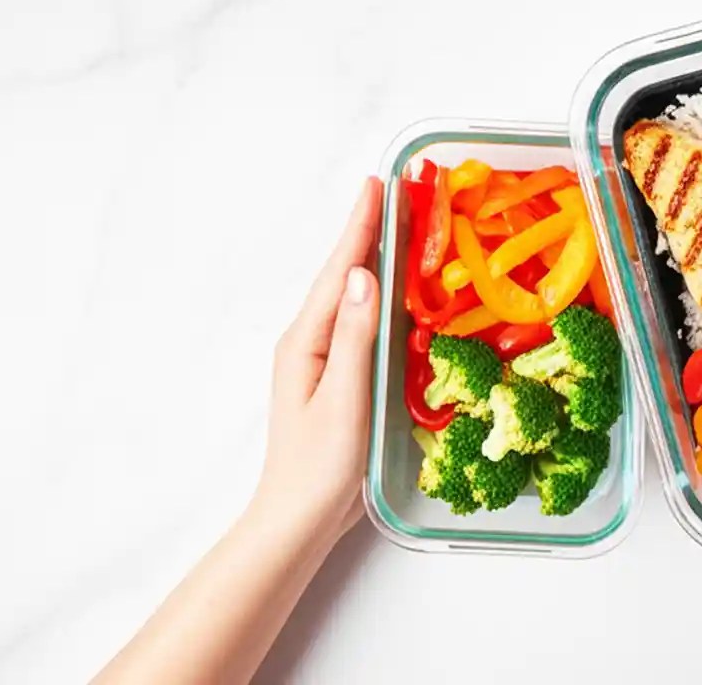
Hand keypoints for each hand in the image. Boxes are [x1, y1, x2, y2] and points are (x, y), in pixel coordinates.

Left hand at [258, 177, 383, 532]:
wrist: (297, 519)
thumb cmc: (319, 467)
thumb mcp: (341, 400)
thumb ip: (354, 338)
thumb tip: (365, 275)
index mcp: (307, 340)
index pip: (341, 271)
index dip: (361, 226)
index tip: (378, 183)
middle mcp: (311, 342)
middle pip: (345, 274)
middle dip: (370, 231)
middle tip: (397, 191)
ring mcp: (323, 359)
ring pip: (354, 296)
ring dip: (377, 258)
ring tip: (403, 227)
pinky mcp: (339, 377)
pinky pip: (363, 322)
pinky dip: (382, 296)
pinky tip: (398, 293)